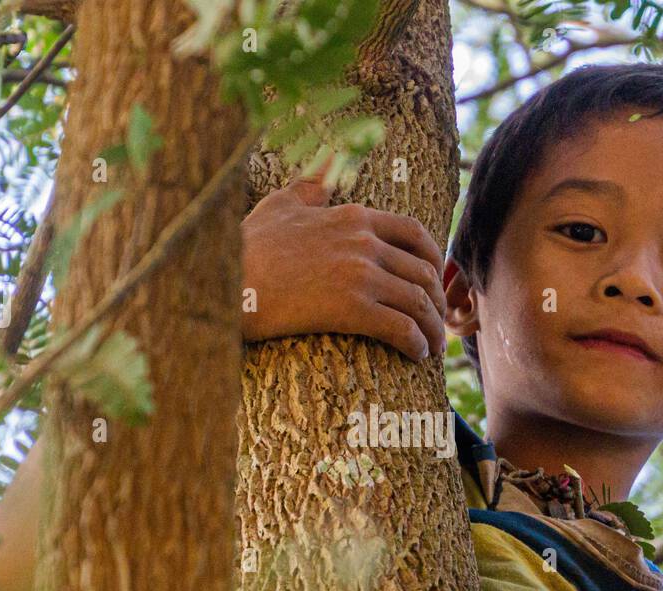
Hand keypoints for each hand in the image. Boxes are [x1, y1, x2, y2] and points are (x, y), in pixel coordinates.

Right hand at [240, 162, 447, 361]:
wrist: (225, 280)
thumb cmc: (248, 246)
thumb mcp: (281, 204)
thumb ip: (311, 186)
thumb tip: (326, 165)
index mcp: (354, 216)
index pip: (415, 234)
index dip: (433, 260)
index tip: (434, 281)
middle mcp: (364, 242)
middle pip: (423, 272)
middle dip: (437, 300)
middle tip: (437, 321)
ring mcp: (360, 275)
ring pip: (418, 302)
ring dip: (432, 327)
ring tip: (433, 345)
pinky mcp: (351, 309)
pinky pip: (401, 328)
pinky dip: (417, 343)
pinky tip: (417, 354)